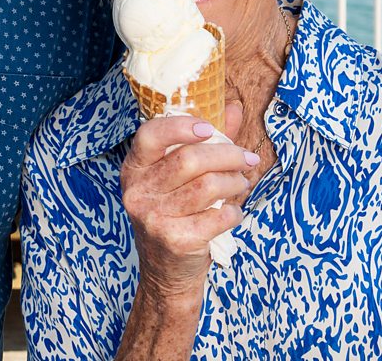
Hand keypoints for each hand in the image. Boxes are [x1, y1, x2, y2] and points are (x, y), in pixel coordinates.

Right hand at [120, 107, 254, 299]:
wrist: (165, 273)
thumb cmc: (175, 215)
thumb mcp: (179, 179)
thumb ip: (205, 142)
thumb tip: (231, 107)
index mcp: (134, 169)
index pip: (150, 136)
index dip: (181, 127)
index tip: (210, 129)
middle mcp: (138, 192)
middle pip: (189, 160)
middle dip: (227, 155)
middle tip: (247, 159)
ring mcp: (153, 218)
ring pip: (207, 186)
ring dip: (234, 182)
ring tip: (242, 183)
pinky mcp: (174, 241)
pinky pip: (217, 216)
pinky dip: (233, 211)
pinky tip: (232, 211)